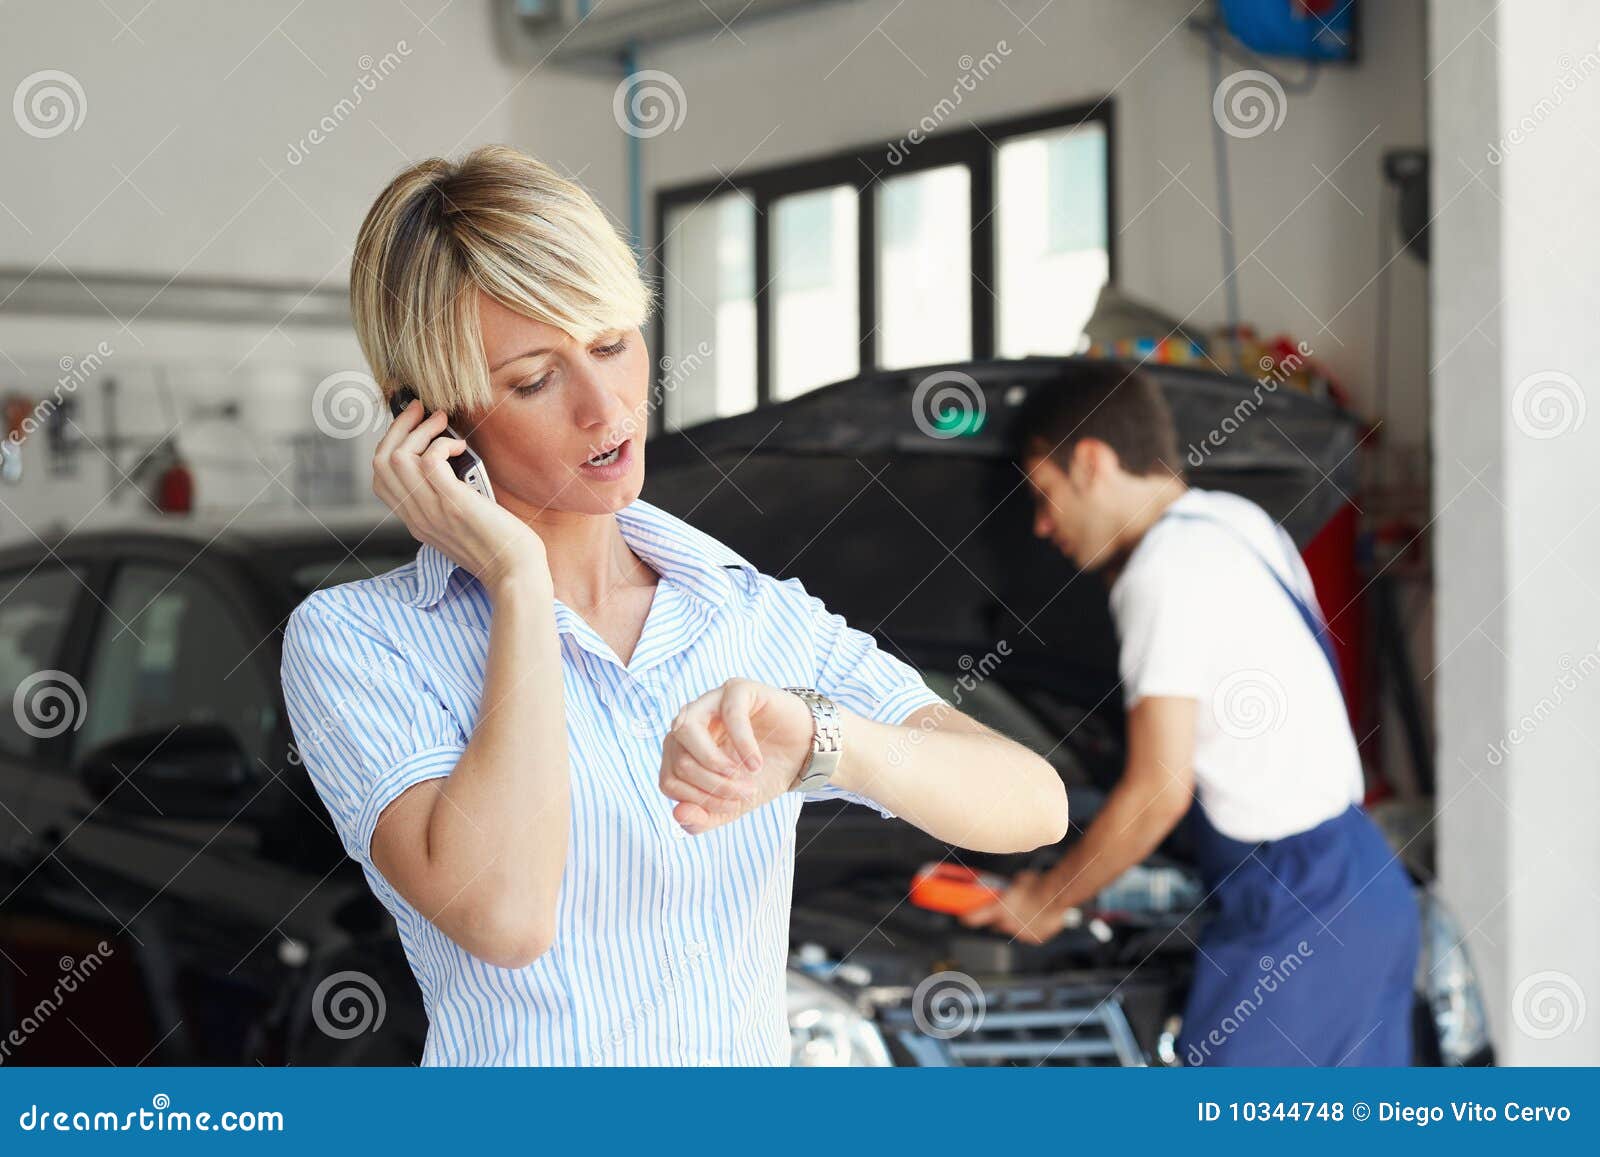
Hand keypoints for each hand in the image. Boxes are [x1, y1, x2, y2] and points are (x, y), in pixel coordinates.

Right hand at [373, 399, 547, 594]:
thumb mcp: (461, 523)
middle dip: (398, 427)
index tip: (412, 427)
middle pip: (381, 462)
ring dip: (420, 430)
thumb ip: (447, 500)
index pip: (380, 478)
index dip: (390, 445)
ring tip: (442, 420)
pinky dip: (442, 444)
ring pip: (398, 457)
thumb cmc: (501, 546)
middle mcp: (416, 516)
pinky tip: (461, 446)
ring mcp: (431, 510)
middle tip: (420, 409)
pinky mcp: (453, 503)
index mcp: (416, 521)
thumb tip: (452, 464)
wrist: (516, 573)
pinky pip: (428, 461)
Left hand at [659, 679, 816, 833]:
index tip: (732, 807)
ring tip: (744, 775)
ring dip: (714, 762)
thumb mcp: (733, 805)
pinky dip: (742, 743)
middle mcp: (689, 723)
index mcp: (681, 750)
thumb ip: (703, 818)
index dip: (698, 801)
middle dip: (712, 785)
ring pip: (686, 729)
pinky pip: (728, 714)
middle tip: (745, 794)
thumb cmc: (764, 773)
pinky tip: (756, 762)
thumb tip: (678, 814)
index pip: (668, 781)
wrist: (803, 753)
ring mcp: (710, 701)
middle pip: (677, 758)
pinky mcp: (736, 689)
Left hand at [959, 869, 1066, 944]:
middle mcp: (1007, 924)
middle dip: (998, 919)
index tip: (963, 917)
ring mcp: (1021, 933)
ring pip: (1012, 930)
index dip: (967, 918)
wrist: (1058, 894)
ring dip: (1015, 923)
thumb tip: (1005, 888)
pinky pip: (1028, 935)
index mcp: (998, 909)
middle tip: (1007, 910)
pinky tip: (1037, 918)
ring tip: (1026, 911)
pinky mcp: (1034, 939)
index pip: (973, 918)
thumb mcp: (1016, 881)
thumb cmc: (1037, 883)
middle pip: (995, 925)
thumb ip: (1007, 890)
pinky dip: (1030, 929)